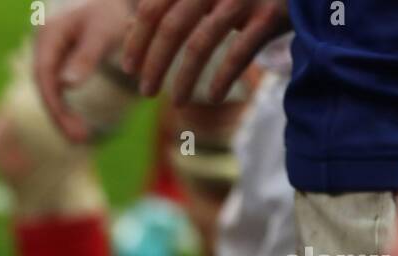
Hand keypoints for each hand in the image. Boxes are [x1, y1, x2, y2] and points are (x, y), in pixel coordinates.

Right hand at [33, 0, 131, 142]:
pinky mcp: (58, 66)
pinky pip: (57, 92)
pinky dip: (66, 110)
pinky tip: (78, 127)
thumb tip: (66, 86)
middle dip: (59, 116)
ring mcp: (48, 57)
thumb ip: (85, 56)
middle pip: (45, 87)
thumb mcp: (102, 31)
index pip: (44, 74)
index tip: (71, 125)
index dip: (55, 103)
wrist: (108, 4)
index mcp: (49, 35)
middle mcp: (43, 47)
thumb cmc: (107, 12)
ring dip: (62, 117)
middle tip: (80, 140)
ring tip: (81, 139)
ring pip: (50, 92)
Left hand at [121, 0, 288, 102]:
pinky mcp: (271, 14)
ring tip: (177, 103)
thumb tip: (127, 28)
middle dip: (154, 64)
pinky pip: (239, 52)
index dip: (136, 41)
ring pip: (200, 43)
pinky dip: (223, 78)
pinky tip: (214, 97)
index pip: (152, 8)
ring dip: (184, 78)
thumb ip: (169, 5)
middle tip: (145, 93)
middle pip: (171, 27)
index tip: (129, 69)